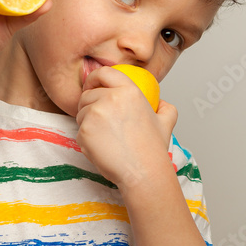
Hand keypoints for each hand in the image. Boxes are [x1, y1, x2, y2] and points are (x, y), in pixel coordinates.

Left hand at [75, 66, 177, 190]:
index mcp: (129, 91)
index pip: (104, 72)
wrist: (143, 172)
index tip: (92, 85)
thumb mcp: (166, 121)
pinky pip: (79, 130)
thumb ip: (164, 107)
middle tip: (100, 120)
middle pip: (87, 94)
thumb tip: (159, 102)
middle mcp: (111, 98)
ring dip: (87, 122)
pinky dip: (87, 139)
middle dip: (89, 105)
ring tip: (105, 137)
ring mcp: (95, 114)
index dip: (94, 78)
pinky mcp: (84, 131)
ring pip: (81, 113)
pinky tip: (102, 147)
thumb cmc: (152, 150)